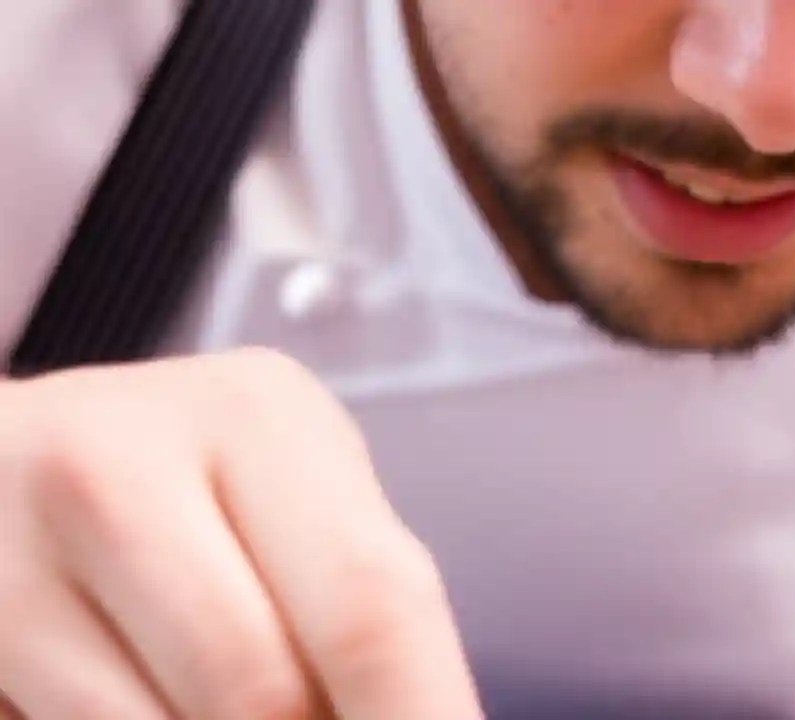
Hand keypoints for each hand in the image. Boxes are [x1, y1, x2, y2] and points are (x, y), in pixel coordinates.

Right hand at [0, 349, 482, 718]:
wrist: (11, 456)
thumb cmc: (188, 480)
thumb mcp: (292, 498)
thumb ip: (356, 605)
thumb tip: (428, 716)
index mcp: (258, 415)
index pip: (371, 602)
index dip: (422, 713)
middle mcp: (121, 460)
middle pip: (260, 688)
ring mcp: (12, 541)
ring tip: (217, 698)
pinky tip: (153, 695)